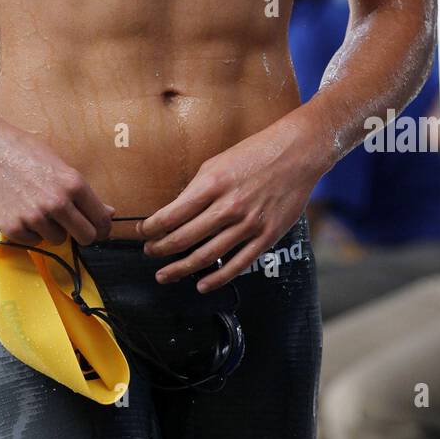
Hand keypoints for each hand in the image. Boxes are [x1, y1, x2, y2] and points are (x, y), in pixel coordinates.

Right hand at [0, 118, 113, 247]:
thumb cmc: (20, 149)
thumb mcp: (56, 163)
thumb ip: (81, 192)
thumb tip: (109, 213)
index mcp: (72, 183)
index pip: (101, 219)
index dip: (102, 227)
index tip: (98, 229)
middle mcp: (56, 202)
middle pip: (86, 237)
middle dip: (81, 234)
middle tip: (71, 226)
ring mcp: (34, 217)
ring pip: (58, 240)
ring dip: (51, 229)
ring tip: (36, 208)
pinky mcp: (12, 227)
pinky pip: (32, 241)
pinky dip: (28, 231)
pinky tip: (19, 210)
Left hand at [135, 125, 321, 291]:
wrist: (296, 153)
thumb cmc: (255, 153)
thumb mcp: (217, 163)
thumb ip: (197, 188)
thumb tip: (177, 212)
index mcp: (212, 184)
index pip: (171, 214)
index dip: (151, 228)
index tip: (143, 233)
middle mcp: (228, 206)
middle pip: (184, 238)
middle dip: (160, 249)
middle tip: (150, 253)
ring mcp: (248, 224)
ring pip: (207, 256)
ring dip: (181, 269)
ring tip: (165, 274)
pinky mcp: (267, 236)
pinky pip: (238, 264)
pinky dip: (217, 278)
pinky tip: (202, 285)